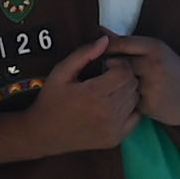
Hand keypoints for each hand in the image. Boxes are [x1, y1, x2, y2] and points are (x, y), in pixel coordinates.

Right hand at [10, 37, 146, 157]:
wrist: (43, 134)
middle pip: (132, 85)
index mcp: (93, 94)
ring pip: (135, 100)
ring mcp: (113, 128)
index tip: (107, 65)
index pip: (125, 72)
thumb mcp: (61, 72)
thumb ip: (84, 54)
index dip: (119, 64)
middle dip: (124, 76)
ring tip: (109, 91)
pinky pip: (136, 118)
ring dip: (126, 91)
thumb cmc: (51, 100)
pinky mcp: (115, 139)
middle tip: (108, 77)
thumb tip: (105, 39)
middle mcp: (107, 113)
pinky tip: (113, 106)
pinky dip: (129, 109)